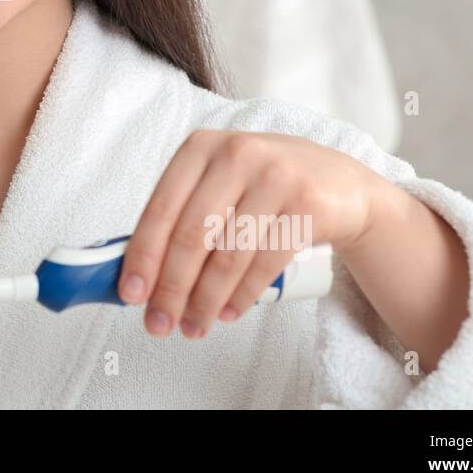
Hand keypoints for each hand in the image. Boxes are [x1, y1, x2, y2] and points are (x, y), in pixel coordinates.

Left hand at [117, 129, 384, 338]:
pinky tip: (228, 313)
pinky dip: (241, 296)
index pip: (161, 208)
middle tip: (159, 323)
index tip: (130, 293)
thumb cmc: (265, 188)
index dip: (142, 255)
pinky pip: (264, 264)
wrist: (342, 185)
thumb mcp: (220, 183)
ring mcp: (275, 176)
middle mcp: (236, 154)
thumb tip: (140, 274)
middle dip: (171, 288)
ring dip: (205, 301)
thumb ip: (182, 215)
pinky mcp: (307, 204)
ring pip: (227, 255)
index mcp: (201, 147)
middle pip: (191, 236)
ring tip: (193, 326)